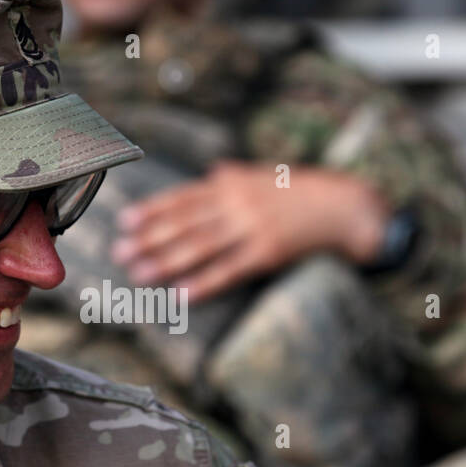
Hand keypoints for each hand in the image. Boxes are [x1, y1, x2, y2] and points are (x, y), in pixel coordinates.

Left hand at [110, 161, 391, 302]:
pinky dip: (202, 284)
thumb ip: (237, 176)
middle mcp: (236, 203)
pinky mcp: (267, 253)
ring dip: (166, 262)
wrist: (345, 206)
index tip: (124, 221)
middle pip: (184, 223)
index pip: (183, 197)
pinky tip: (180, 296)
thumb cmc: (302, 193)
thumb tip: (213, 170)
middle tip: (120, 252)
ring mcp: (251, 228)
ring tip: (139, 275)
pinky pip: (228, 272)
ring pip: (200, 248)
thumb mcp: (267, 176)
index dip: (152, 210)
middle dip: (150, 239)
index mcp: (232, 184)